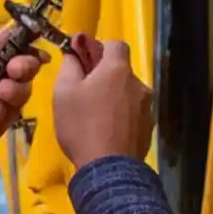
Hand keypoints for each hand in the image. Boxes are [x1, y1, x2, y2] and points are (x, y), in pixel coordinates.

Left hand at [0, 28, 46, 181]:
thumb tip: (5, 34)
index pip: (7, 43)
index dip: (21, 41)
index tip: (26, 43)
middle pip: (25, 64)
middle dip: (25, 65)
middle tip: (14, 70)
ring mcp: (2, 100)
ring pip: (22, 89)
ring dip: (7, 93)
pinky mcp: (5, 122)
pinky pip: (10, 113)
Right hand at [52, 36, 153, 168]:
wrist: (108, 169)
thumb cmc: (82, 125)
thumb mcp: (63, 92)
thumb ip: (69, 66)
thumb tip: (74, 52)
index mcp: (118, 69)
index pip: (116, 44)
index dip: (99, 49)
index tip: (85, 61)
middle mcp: (138, 84)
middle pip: (121, 71)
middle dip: (104, 77)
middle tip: (84, 94)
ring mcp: (147, 107)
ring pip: (127, 93)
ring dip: (114, 98)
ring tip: (95, 118)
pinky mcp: (149, 128)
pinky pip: (133, 113)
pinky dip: (121, 117)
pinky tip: (107, 132)